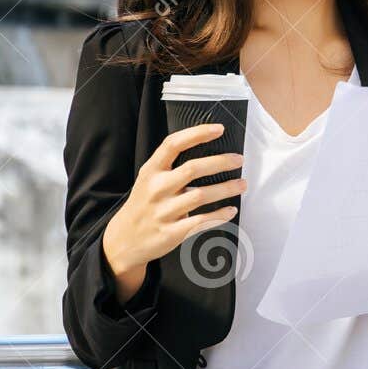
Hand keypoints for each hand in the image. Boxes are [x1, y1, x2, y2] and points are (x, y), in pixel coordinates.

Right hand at [103, 122, 246, 279]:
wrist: (125, 239)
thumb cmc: (144, 204)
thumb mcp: (149, 179)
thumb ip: (170, 166)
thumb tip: (207, 151)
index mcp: (151, 170)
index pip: (173, 144)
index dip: (197, 134)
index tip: (219, 129)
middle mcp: (157, 188)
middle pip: (192, 169)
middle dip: (220, 162)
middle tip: (238, 159)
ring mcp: (163, 211)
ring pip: (201, 195)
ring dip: (226, 188)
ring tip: (242, 184)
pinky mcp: (172, 232)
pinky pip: (201, 221)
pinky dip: (219, 215)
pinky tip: (231, 210)